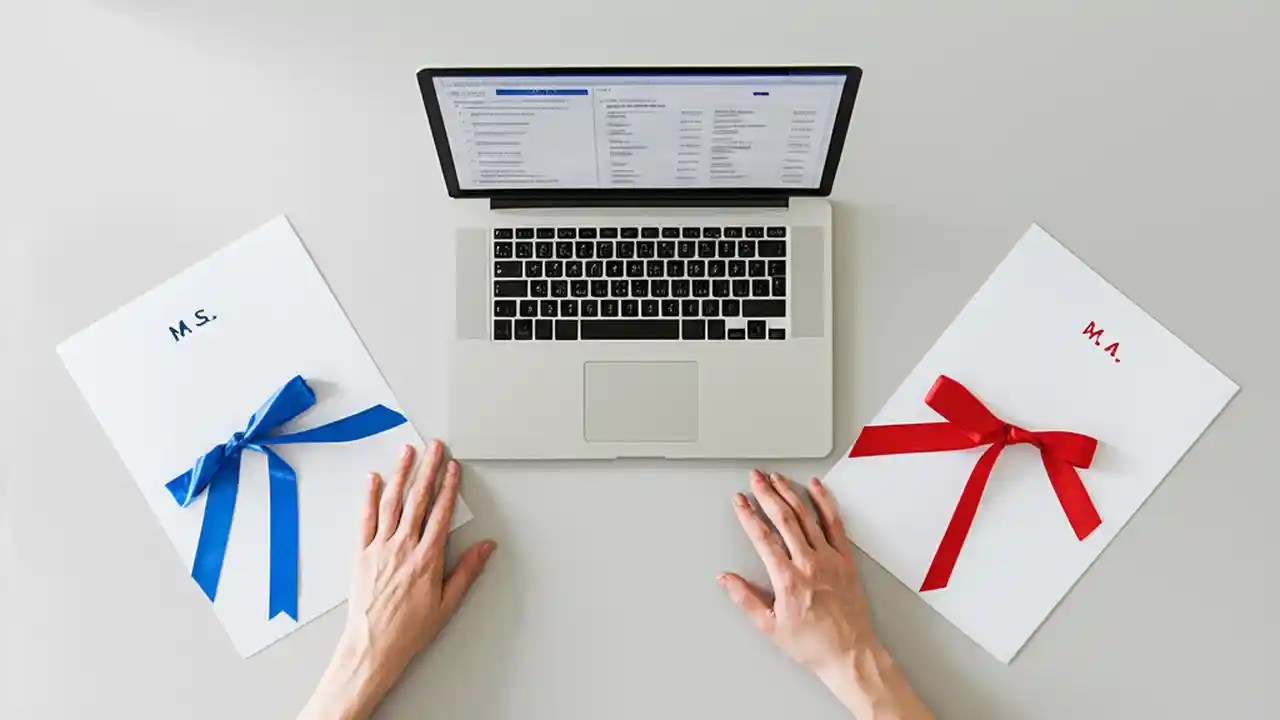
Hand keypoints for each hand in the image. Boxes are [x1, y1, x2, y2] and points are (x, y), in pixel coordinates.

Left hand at [300, 440, 494, 719]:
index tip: (453, 468)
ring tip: (407, 453)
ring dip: (401, 474)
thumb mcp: (447, 602)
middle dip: (428, 470)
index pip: (441, 512)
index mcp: (427, 558)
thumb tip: (486, 547)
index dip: (449, 487)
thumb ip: (467, 570)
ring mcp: (379, 547)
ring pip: (392, 502)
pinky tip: (373, 480)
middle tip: (434, 448)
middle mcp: (403, 547)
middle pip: (418, 500)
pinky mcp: (360, 553)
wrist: (373, 645)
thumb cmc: (409, 628)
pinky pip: (365, 518)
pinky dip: (369, 497)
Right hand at [720, 471, 930, 719]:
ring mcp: (830, 558)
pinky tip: (816, 488)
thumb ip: (745, 599)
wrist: (850, 653)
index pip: (763, 538)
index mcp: (788, 580)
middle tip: (755, 478)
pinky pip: (835, 523)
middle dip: (766, 494)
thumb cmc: (813, 644)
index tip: (740, 501)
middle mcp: (809, 564)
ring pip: (807, 516)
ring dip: (790, 493)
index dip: (748, 515)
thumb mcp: (770, 627)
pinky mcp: (846, 559)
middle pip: (784, 519)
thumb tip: (726, 579)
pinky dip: (825, 502)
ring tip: (777, 478)